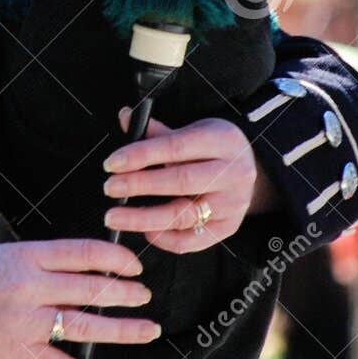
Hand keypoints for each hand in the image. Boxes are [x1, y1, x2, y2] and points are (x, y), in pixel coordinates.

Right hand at [0, 239, 159, 358]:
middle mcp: (32, 287)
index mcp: (30, 256)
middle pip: (91, 288)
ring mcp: (27, 321)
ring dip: (122, 329)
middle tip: (143, 294)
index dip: (116, 258)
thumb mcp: (13, 253)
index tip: (134, 265)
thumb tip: (96, 266)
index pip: (84, 253)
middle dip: (126, 292)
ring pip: (85, 325)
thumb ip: (51, 260)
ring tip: (146, 329)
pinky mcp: (22, 350)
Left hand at [102, 112, 264, 252]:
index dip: (140, 155)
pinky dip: (164, 238)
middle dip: (139, 185)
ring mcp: (233, 204)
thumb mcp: (193, 131)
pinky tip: (143, 230)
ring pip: (184, 216)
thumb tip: (124, 116)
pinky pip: (192, 241)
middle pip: (180, 182)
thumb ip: (157, 130)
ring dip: (143, 218)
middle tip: (109, 188)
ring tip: (115, 216)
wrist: (248, 169)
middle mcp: (233, 174)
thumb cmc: (212, 147)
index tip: (111, 164)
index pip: (175, 147)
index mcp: (222, 141)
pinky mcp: (228, 228)